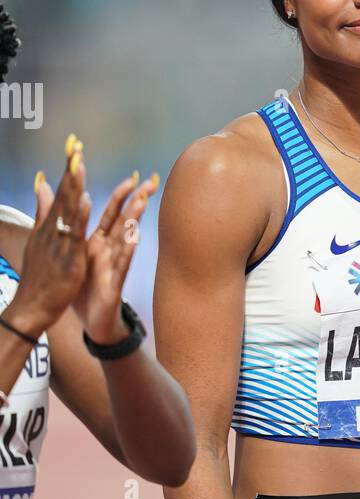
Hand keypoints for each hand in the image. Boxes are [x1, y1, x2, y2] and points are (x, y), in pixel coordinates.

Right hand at [9, 135, 91, 335]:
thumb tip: (42, 182)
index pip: (61, 192)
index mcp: (50, 225)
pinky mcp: (67, 259)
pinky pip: (73, 235)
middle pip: (63, 196)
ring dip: (74, 187)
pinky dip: (77, 218)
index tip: (75, 146)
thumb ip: (43, 210)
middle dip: (70, 170)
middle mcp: (53, 231)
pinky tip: (83, 201)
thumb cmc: (39, 274)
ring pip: (68, 211)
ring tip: (80, 164)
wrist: (32, 306)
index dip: (68, 169)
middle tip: (76, 145)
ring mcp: (59, 244)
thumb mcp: (40, 238)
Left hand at [69, 154, 160, 343]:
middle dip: (136, 202)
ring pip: (126, 239)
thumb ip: (73, 232)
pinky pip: (122, 265)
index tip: (133, 177)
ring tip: (142, 201)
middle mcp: (110, 251)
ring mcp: (114, 266)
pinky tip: (134, 238)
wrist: (91, 321)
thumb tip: (71, 211)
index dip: (121, 195)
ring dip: (134, 220)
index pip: (113, 214)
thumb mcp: (75, 258)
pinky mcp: (115, 284)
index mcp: (98, 243)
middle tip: (149, 182)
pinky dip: (128, 251)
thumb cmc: (86, 290)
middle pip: (125, 222)